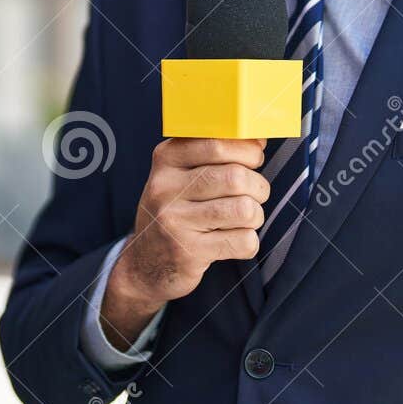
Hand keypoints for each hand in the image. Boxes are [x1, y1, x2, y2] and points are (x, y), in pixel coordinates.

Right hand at [99, 137, 268, 349]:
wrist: (144, 264)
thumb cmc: (174, 211)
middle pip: (235, 177)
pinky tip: (233, 240)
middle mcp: (166, 188)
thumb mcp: (179, 175)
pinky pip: (243, 241)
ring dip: (255, 215)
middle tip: (254, 193)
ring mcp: (175, 222)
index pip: (216, 144)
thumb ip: (213, 154)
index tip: (255, 158)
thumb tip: (258, 139)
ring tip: (244, 218)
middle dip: (258, 186)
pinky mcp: (189, 253)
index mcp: (166, 160)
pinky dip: (249, 242)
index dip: (247, 150)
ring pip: (244, 209)